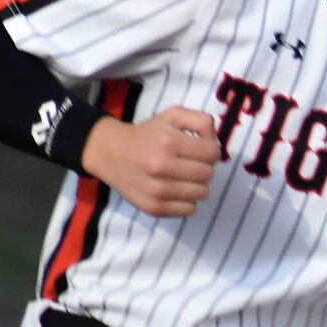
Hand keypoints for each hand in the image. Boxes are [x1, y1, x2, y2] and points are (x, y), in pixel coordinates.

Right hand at [81, 107, 218, 217]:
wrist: (110, 153)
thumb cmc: (147, 134)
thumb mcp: (173, 116)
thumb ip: (200, 121)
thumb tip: (216, 141)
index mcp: (168, 142)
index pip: (212, 153)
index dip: (210, 151)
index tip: (200, 150)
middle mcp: (161, 166)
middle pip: (208, 174)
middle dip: (204, 167)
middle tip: (190, 163)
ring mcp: (156, 190)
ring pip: (202, 193)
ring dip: (197, 185)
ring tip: (183, 176)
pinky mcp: (153, 207)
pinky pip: (189, 210)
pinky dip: (187, 201)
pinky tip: (176, 190)